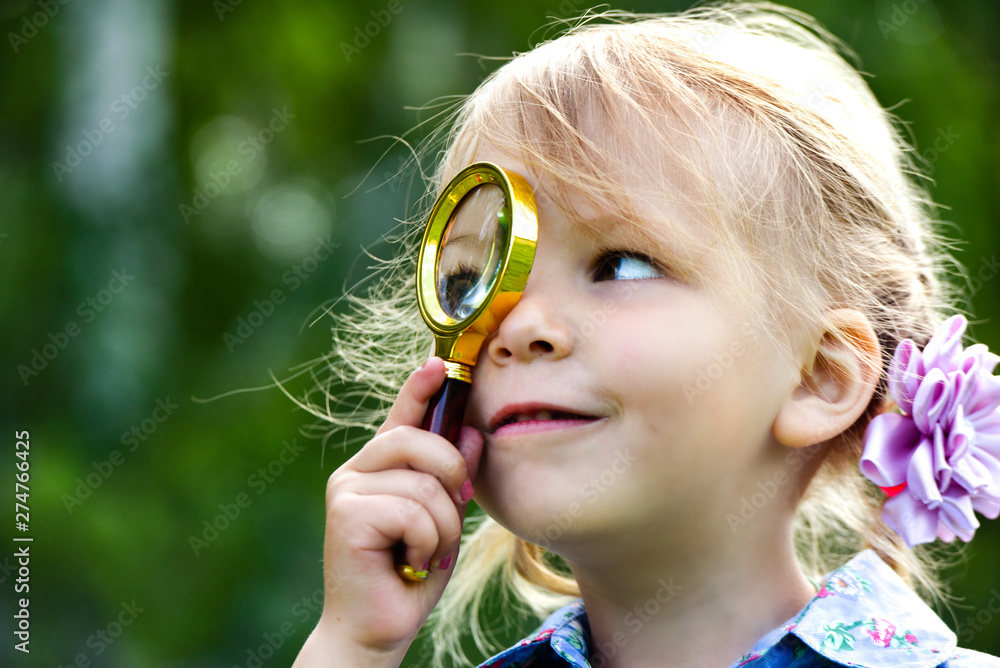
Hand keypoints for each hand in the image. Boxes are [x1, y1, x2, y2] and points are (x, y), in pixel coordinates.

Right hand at [294, 357, 482, 665]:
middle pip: (418, 440)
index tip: (440, 363)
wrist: (376, 630)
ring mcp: (347, 489)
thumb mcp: (444, 520)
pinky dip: (427, 542)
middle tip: (452, 515)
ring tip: (425, 553)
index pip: (403, 417)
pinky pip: (413, 510)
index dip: (421, 388)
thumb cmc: (410, 576)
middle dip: (452, 476)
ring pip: (423, 482)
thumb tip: (474, 434)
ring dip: (442, 526)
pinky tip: (409, 563)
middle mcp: (357, 471)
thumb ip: (454, 479)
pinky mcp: (347, 513)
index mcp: (380, 468)